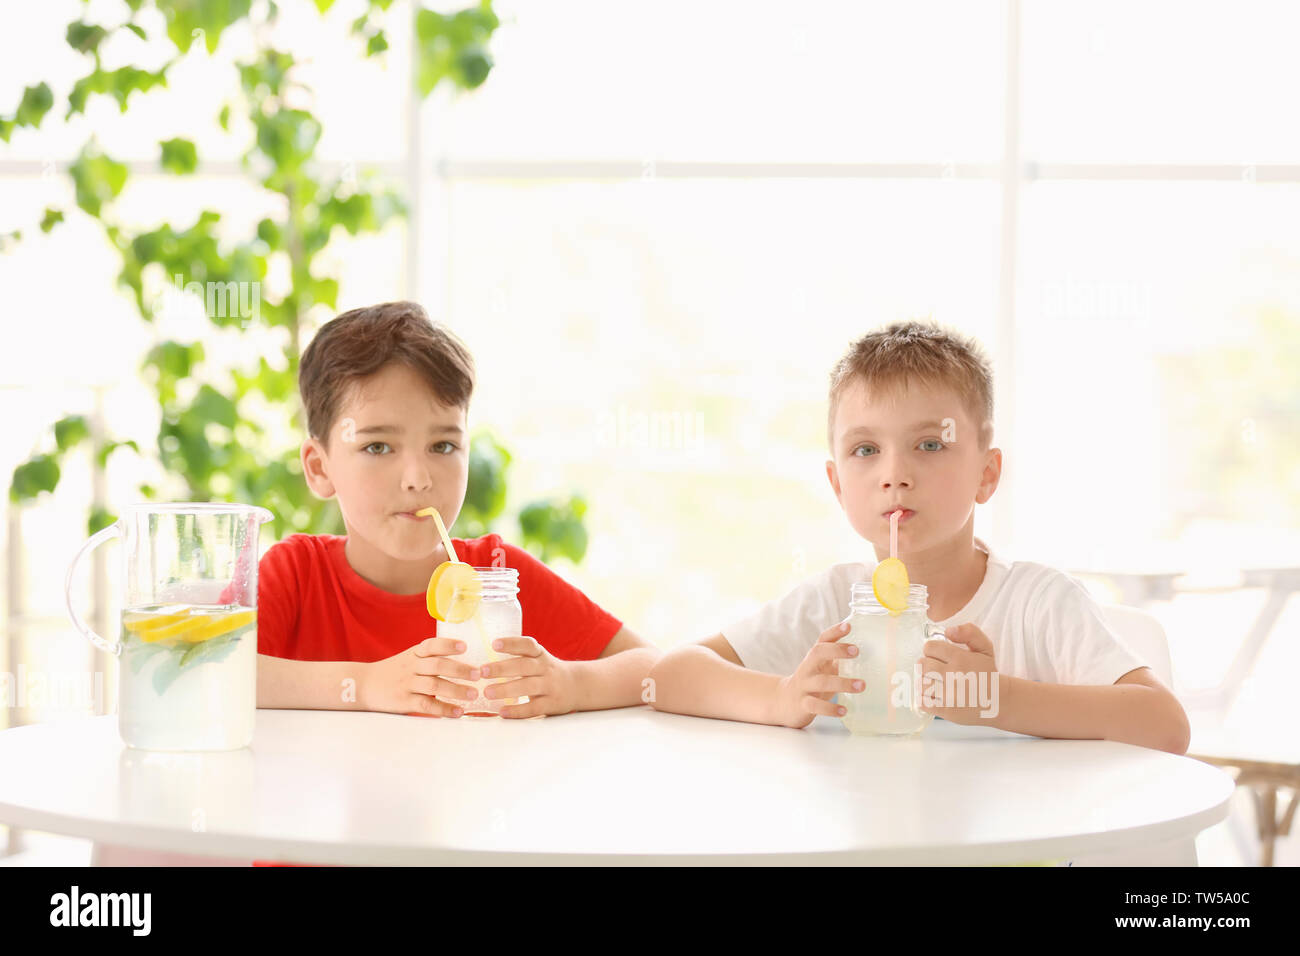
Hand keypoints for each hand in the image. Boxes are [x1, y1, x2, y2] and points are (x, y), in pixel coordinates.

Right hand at [360, 636, 481, 716]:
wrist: (363, 685)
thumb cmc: (393, 672)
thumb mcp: (409, 658)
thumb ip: (430, 659)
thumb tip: (464, 663)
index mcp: (414, 653)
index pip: (432, 645)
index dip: (448, 644)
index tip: (464, 646)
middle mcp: (411, 666)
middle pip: (438, 665)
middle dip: (460, 670)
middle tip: (478, 674)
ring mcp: (407, 684)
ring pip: (434, 685)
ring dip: (456, 690)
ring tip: (473, 694)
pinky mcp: (404, 702)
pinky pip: (426, 705)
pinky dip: (444, 708)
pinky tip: (457, 712)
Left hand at [480, 636, 580, 717]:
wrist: (578, 686)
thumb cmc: (547, 672)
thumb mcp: (539, 659)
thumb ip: (518, 658)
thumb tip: (483, 660)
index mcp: (540, 655)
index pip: (528, 645)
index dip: (512, 643)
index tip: (494, 644)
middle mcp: (546, 668)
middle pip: (524, 666)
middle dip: (502, 668)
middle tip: (482, 671)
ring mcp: (550, 686)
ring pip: (528, 686)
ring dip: (506, 689)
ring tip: (487, 692)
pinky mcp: (552, 704)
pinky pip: (534, 707)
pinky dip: (517, 710)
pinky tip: (502, 712)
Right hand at [772, 620, 862, 728]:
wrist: (785, 701)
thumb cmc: (812, 682)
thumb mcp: (823, 668)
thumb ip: (839, 660)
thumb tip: (872, 653)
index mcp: (814, 658)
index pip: (823, 640)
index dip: (834, 632)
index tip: (848, 626)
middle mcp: (807, 668)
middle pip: (817, 653)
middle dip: (836, 650)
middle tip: (857, 651)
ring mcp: (804, 686)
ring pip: (821, 682)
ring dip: (842, 683)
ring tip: (861, 685)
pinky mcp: (802, 704)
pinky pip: (816, 706)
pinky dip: (830, 709)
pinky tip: (843, 711)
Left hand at [918, 623, 1000, 724]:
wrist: (999, 702)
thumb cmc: (988, 674)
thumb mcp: (985, 648)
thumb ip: (969, 632)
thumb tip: (948, 631)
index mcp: (961, 659)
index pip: (929, 647)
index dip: (931, 650)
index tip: (938, 656)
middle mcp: (954, 676)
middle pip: (922, 665)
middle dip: (926, 665)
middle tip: (936, 670)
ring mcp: (949, 695)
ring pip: (920, 683)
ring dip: (925, 682)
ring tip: (935, 683)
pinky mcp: (946, 710)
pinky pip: (922, 702)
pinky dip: (924, 698)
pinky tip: (934, 695)